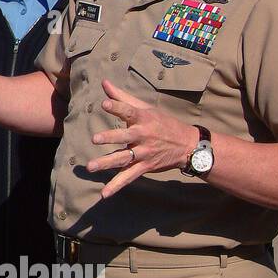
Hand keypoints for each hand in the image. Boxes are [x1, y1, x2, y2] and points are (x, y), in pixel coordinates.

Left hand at [85, 79, 199, 198]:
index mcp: (144, 119)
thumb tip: (104, 82)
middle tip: (94, 139)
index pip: (129, 111)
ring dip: (107, 163)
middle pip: (125, 136)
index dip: (117, 107)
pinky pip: (128, 177)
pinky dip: (116, 186)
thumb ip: (122, 97)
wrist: (188, 145)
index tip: (105, 104)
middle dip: (110, 137)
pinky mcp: (145, 167)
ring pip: (124, 158)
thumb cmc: (162, 122)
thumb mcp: (145, 108)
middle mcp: (144, 136)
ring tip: (90, 167)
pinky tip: (104, 195)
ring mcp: (144, 153)